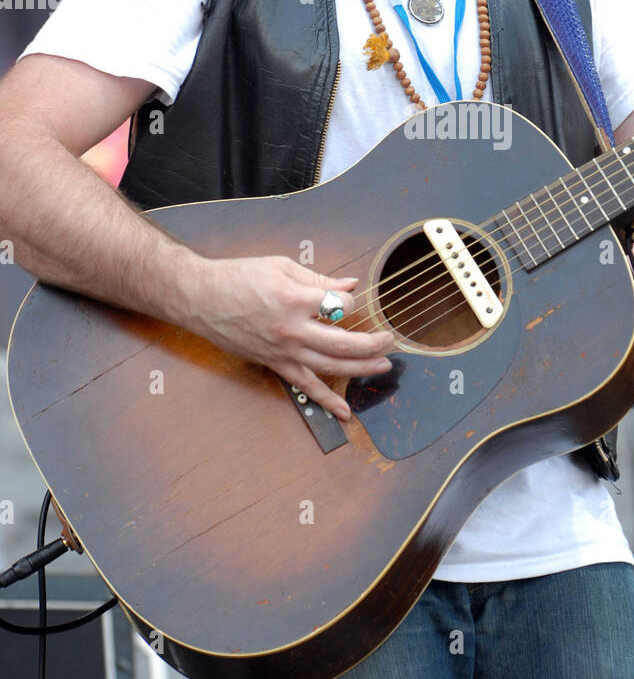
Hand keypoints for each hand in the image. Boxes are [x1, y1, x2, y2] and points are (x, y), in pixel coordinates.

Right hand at [185, 255, 393, 420]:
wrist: (199, 297)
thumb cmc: (237, 277)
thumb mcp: (281, 267)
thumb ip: (319, 280)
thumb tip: (350, 284)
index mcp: (295, 299)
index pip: (341, 304)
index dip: (351, 300)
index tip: (348, 297)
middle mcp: (292, 329)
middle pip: (344, 343)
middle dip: (373, 343)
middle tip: (390, 340)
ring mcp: (283, 351)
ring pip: (330, 367)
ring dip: (361, 369)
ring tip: (383, 366)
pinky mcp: (274, 364)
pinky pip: (304, 386)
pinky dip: (326, 400)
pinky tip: (345, 411)